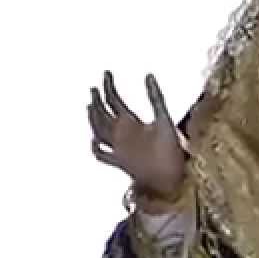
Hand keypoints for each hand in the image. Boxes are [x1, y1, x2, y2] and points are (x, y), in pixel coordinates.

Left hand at [88, 71, 185, 196]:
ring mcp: (115, 150)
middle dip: (96, 99)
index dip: (108, 85)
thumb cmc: (169, 152)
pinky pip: (101, 153)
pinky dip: (94, 146)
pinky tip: (92, 141)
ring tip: (89, 107)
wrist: (167, 184)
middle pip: (100, 114)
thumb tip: (148, 75)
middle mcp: (116, 136)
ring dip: (91, 118)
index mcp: (127, 124)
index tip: (106, 74)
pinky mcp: (118, 163)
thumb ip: (156, 98)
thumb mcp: (166, 121)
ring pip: (96, 131)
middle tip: (94, 88)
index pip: (113, 99)